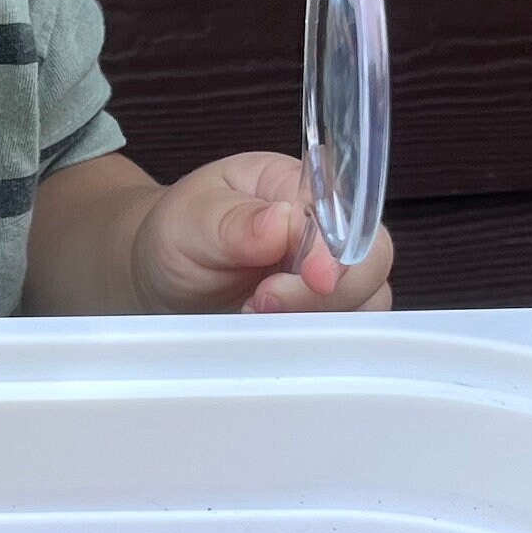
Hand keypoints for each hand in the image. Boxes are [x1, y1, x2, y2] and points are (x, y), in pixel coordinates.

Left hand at [130, 151, 393, 314]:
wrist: (160, 276)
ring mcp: (331, 278)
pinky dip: (312, 344)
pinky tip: (268, 336)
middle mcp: (329, 232)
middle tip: (261, 302)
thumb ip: (234, 221)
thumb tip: (281, 221)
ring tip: (253, 315)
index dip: (336, 252)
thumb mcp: (191, 218)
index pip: (346, 216)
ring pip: (366, 305)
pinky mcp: (320, 319)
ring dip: (317, 322)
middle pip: (371, 262)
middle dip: (326, 294)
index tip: (313, 278)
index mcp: (304, 187)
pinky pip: (342, 336)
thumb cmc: (179, 235)